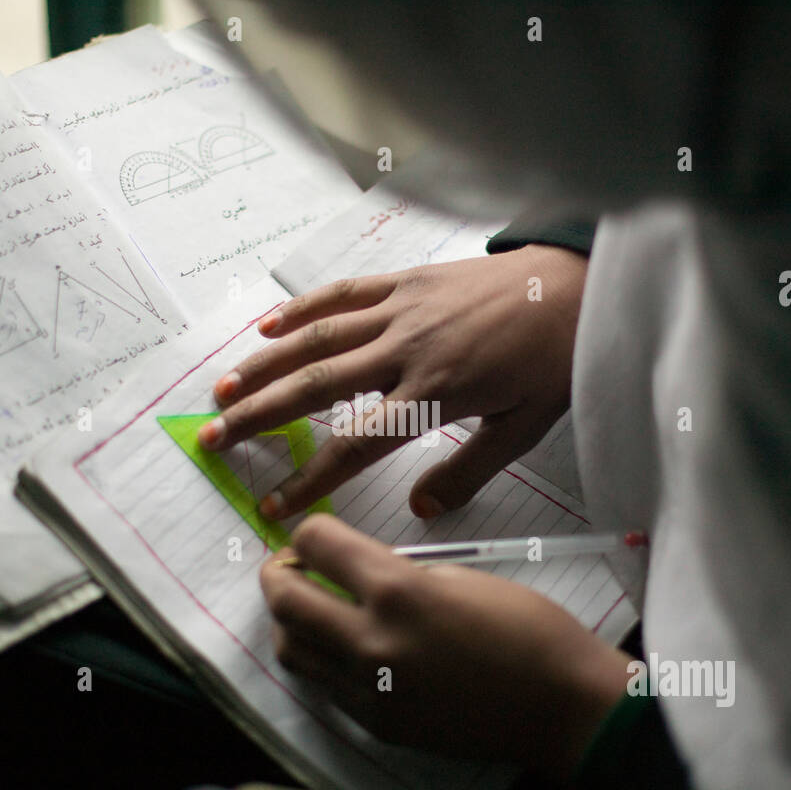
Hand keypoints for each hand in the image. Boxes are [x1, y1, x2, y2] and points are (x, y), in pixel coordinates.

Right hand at [199, 244, 587, 520]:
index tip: (273, 505)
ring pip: (317, 339)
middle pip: (315, 388)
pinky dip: (301, 308)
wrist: (577, 284)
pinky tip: (267, 327)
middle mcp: (406, 349)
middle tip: (212, 438)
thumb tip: (420, 510)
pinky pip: (342, 292)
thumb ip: (466, 471)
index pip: (355, 446)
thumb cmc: (552, 360)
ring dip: (264, 364)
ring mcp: (401, 309)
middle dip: (258, 416)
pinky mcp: (405, 279)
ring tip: (221, 388)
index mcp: (435, 394)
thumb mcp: (522, 430)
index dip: (310, 480)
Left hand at [259, 514, 633, 779]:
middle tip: (286, 566)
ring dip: (289, 622)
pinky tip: (343, 648)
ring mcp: (370, 691)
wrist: (563, 706)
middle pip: (284, 600)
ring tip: (309, 609)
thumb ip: (398, 573)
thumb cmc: (528, 629)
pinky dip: (321, 660)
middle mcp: (371, 642)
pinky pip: (324, 686)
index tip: (314, 535)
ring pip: (291, 650)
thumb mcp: (460, 576)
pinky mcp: (378, 725)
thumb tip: (354, 572)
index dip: (309, 533)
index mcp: (397, 591)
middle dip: (276, 574)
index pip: (316, 546)